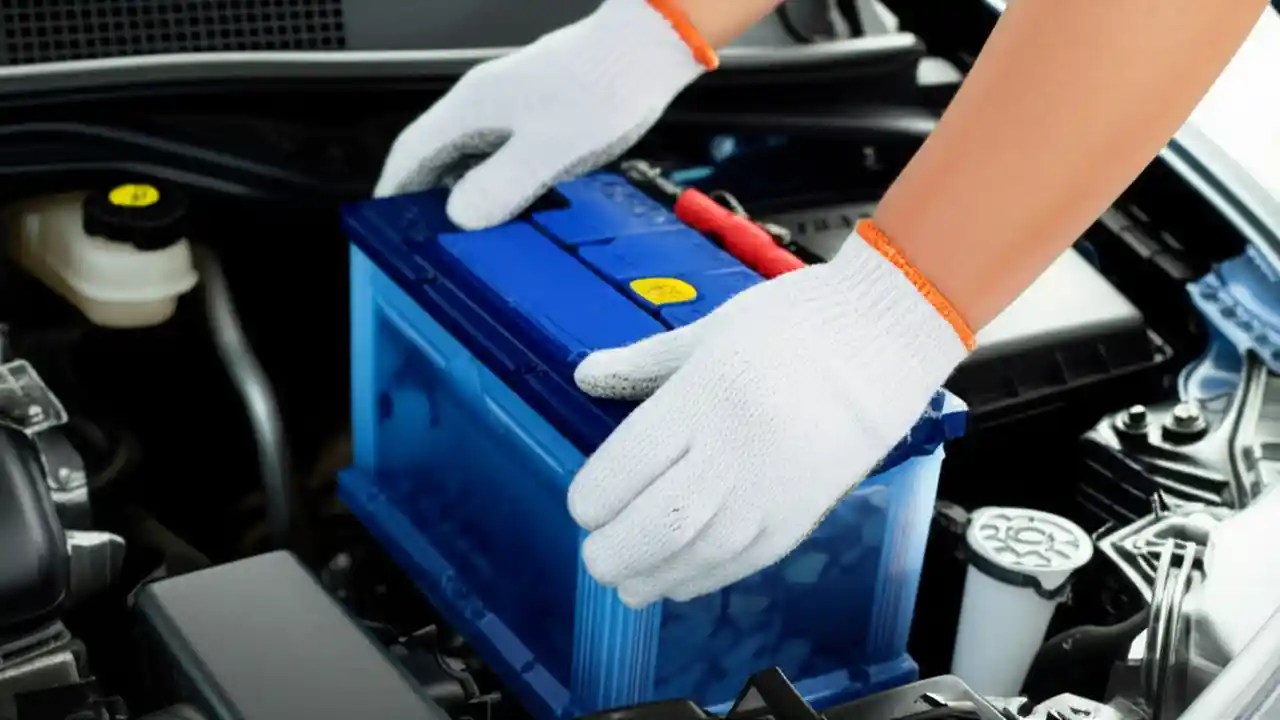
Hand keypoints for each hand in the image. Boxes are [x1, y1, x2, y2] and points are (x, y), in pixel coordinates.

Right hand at [374, 0, 709, 229]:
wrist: (649, 47)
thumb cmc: (604, 89)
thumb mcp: (548, 150)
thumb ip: (500, 186)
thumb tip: (459, 217)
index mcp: (473, 107)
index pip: (413, 152)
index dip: (395, 191)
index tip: (385, 222)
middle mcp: (485, 101)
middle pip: (437, 152)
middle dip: (425, 194)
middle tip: (424, 236)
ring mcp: (513, 101)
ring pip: (470, 151)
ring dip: (462, 187)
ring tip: (468, 229)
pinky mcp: (541, 106)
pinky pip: (502, 147)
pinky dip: (495, 176)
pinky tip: (514, 200)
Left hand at [567, 222, 971, 607]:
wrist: (887, 340)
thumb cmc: (795, 324)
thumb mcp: (708, 330)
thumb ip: (642, 363)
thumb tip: (583, 376)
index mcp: (703, 397)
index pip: (626, 467)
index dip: (592, 499)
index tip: (584, 504)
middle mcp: (734, 450)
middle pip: (656, 524)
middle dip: (613, 552)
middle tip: (597, 555)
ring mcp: (772, 489)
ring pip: (696, 555)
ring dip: (651, 577)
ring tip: (627, 582)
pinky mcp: (802, 515)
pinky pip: (742, 564)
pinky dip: (700, 580)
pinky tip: (676, 581)